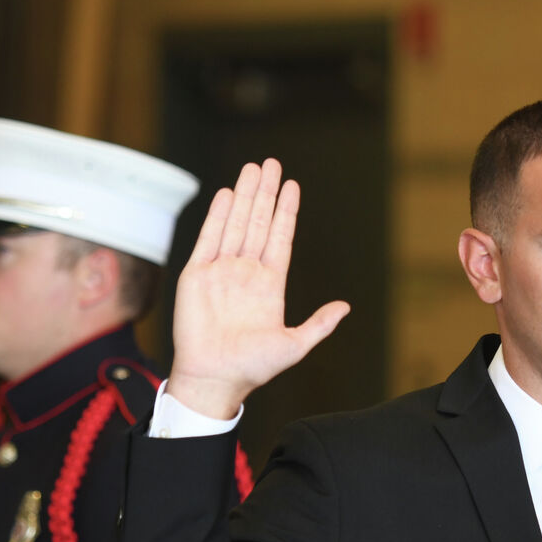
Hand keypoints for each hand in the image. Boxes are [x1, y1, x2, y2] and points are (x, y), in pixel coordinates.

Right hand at [170, 157, 349, 418]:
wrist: (214, 378)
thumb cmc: (253, 367)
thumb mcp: (295, 345)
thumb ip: (319, 324)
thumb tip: (345, 307)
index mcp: (270, 286)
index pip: (280, 239)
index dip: (286, 212)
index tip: (293, 186)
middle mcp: (246, 273)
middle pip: (258, 223)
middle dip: (266, 193)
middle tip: (272, 163)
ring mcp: (221, 271)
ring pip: (235, 224)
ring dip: (244, 196)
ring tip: (253, 168)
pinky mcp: (196, 274)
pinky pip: (208, 238)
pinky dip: (217, 216)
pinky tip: (226, 194)